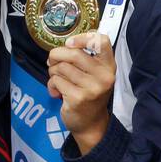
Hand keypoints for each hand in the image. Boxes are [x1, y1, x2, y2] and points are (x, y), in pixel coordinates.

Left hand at [47, 31, 115, 153]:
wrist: (91, 123)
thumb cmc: (90, 94)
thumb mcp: (94, 75)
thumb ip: (83, 59)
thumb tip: (61, 49)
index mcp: (108, 66)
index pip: (101, 42)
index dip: (83, 38)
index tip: (70, 43)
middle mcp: (104, 76)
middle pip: (74, 53)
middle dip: (56, 55)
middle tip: (52, 61)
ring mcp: (92, 88)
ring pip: (61, 67)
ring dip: (53, 72)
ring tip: (57, 80)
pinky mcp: (78, 98)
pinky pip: (56, 81)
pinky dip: (52, 85)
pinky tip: (56, 92)